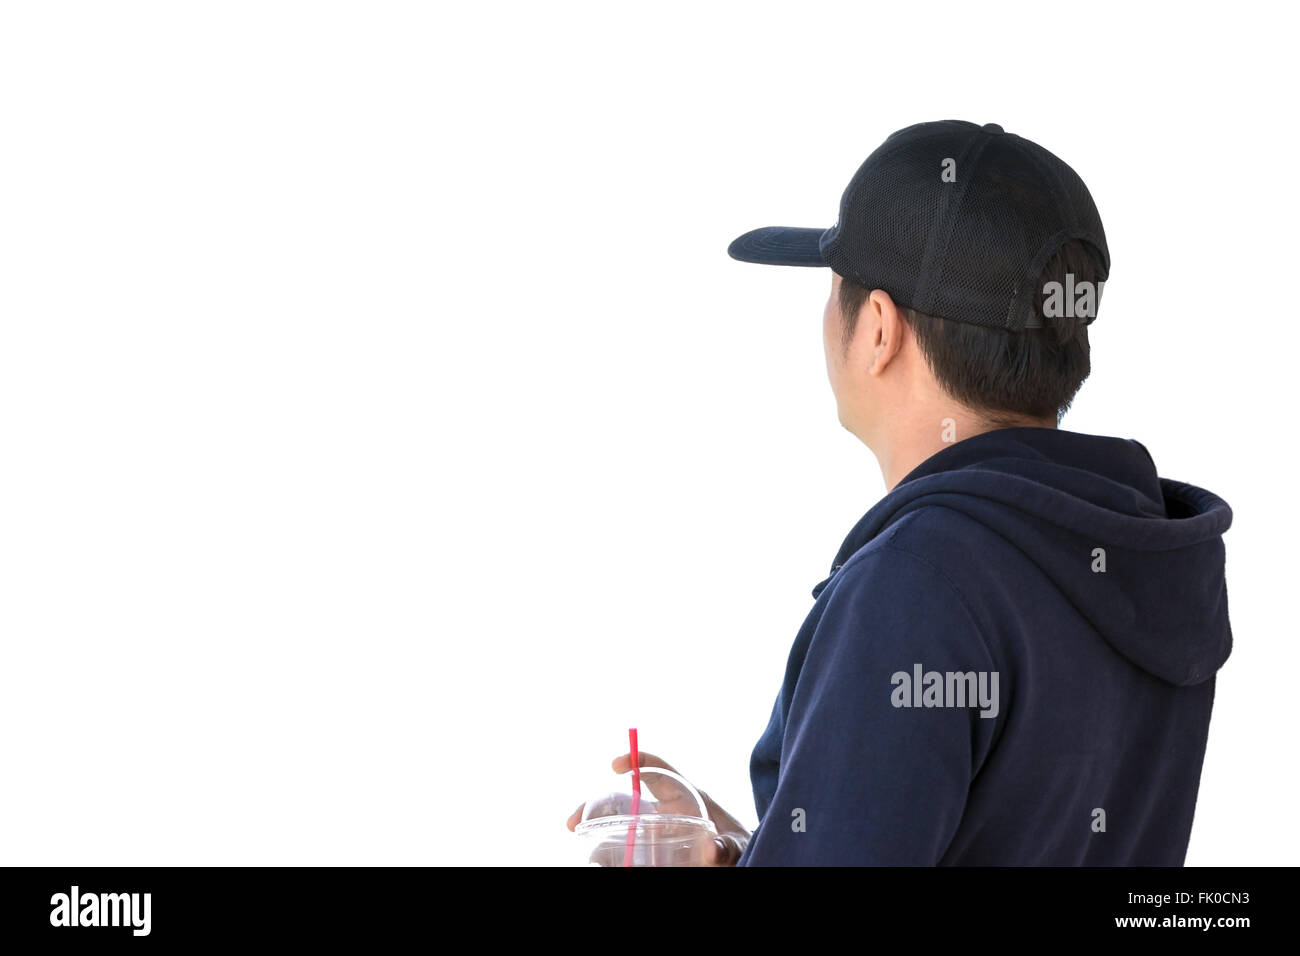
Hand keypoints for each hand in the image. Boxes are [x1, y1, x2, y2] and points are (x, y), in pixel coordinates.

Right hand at [566, 750, 749, 865]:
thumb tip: (711, 848)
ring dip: (599, 840)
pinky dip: (610, 860)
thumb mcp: (737, 845)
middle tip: (574, 824)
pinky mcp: (651, 852)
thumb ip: (727, 846)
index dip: (638, 760)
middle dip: (597, 807)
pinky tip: (601, 867)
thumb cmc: (739, 847)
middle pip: (625, 800)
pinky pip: (626, 853)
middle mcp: (666, 811)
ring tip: (592, 859)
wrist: (736, 859)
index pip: (660, 770)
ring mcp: (656, 834)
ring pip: (620, 829)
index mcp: (687, 796)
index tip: (617, 765)